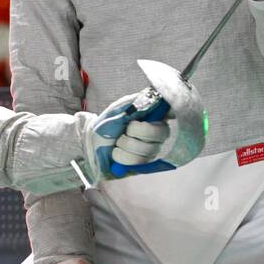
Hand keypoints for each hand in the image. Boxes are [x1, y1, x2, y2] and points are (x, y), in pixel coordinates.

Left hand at [84, 60, 206, 180]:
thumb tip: (158, 98)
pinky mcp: (143, 165)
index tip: (166, 112)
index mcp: (153, 116)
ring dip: (125, 145)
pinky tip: (117, 153)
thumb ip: (138, 103)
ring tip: (117, 142)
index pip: (172, 112)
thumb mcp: (119, 109)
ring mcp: (152, 150)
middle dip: (136, 132)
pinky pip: (138, 163)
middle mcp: (157, 133)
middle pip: (161, 133)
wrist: (91, 143)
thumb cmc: (106, 124)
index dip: (172, 112)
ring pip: (148, 150)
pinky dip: (122, 157)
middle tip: (124, 130)